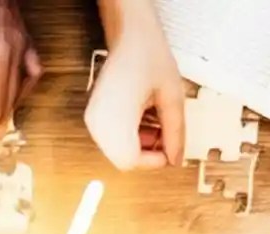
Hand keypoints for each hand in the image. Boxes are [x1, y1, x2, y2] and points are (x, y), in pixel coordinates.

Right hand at [85, 0, 184, 169]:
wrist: (130, 37)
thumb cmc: (148, 57)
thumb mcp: (172, 96)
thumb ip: (175, 132)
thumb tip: (176, 158)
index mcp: (116, 113)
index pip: (129, 160)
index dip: (151, 161)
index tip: (167, 152)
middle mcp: (99, 119)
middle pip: (122, 159)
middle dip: (146, 153)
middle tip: (164, 136)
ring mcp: (93, 118)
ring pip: (117, 151)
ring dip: (139, 145)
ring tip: (155, 123)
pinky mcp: (94, 116)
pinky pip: (111, 139)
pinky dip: (130, 136)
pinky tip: (143, 119)